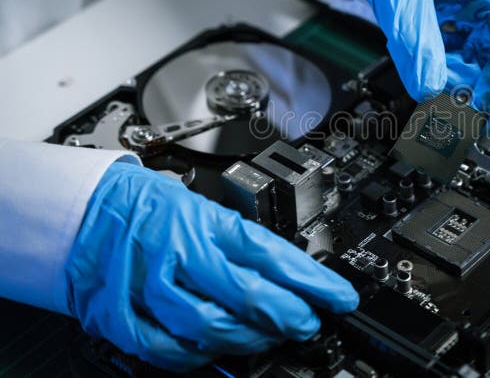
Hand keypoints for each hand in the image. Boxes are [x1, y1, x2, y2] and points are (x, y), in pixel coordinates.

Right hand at [64, 162, 357, 370]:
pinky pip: (167, 349)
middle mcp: (178, 252)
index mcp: (202, 220)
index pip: (270, 253)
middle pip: (247, 295)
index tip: (338, 296)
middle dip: (289, 315)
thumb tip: (284, 270)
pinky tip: (218, 350)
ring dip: (251, 338)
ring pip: (212, 327)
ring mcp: (148, 286)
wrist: (80, 209)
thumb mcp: (198, 204)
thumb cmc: (144, 204)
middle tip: (308, 322)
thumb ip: (234, 240)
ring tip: (271, 335)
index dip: (311, 281)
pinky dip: (199, 355)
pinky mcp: (122, 316)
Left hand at [354, 0, 489, 131]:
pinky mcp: (456, 20)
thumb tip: (429, 89)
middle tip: (460, 118)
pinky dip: (446, 71)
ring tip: (441, 101)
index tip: (489, 115)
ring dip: (461, 83)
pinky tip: (431, 80)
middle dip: (481, 89)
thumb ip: (416, 44)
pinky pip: (459, 55)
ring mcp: (474, 8)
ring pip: (479, 60)